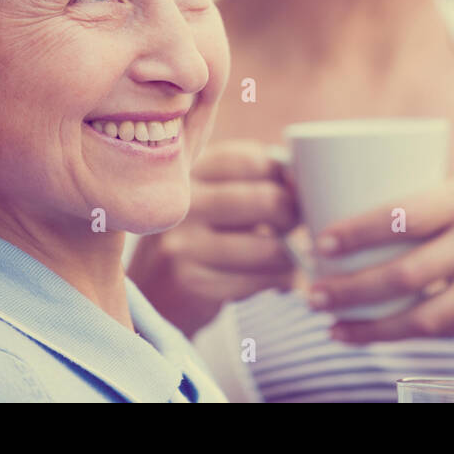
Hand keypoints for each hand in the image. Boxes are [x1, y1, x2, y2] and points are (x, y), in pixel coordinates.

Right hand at [128, 139, 299, 336]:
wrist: (152, 294)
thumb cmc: (199, 239)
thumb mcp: (213, 198)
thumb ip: (251, 181)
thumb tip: (301, 179)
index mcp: (190, 171)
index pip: (252, 159)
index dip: (284, 176)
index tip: (293, 191)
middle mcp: (182, 202)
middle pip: (266, 200)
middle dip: (293, 216)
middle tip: (294, 228)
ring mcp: (182, 243)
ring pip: (269, 248)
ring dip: (291, 258)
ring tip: (289, 259)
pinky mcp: (190, 282)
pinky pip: (257, 281)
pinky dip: (277, 282)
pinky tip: (274, 281)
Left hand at [307, 169, 453, 342]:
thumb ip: (436, 200)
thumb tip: (375, 216)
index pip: (402, 217)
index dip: (356, 232)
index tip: (319, 240)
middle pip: (403, 275)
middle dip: (350, 290)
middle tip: (310, 294)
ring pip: (422, 318)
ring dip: (371, 328)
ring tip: (333, 329)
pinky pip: (447, 328)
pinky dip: (409, 333)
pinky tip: (378, 334)